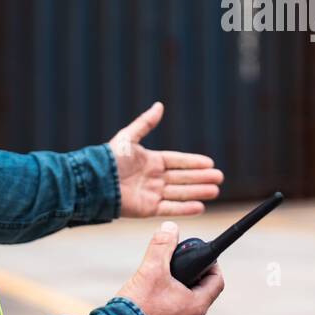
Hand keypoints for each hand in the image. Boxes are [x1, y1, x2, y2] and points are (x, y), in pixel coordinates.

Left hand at [108, 102, 223, 217]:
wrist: (95, 182)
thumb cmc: (109, 159)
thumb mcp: (129, 137)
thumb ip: (145, 123)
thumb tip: (159, 105)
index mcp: (151, 161)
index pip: (178, 161)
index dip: (194, 162)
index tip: (210, 162)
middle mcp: (154, 178)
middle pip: (183, 178)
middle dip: (201, 178)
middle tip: (219, 177)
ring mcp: (152, 194)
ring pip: (181, 193)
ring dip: (198, 192)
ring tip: (215, 191)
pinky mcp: (148, 209)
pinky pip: (171, 208)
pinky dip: (185, 208)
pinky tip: (200, 207)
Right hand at [115, 221, 224, 314]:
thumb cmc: (137, 309)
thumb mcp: (151, 270)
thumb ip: (162, 246)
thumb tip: (170, 227)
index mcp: (196, 306)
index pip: (216, 282)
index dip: (212, 266)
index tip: (203, 258)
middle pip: (199, 297)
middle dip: (190, 281)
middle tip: (175, 270)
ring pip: (183, 313)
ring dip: (176, 299)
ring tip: (157, 289)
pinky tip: (147, 309)